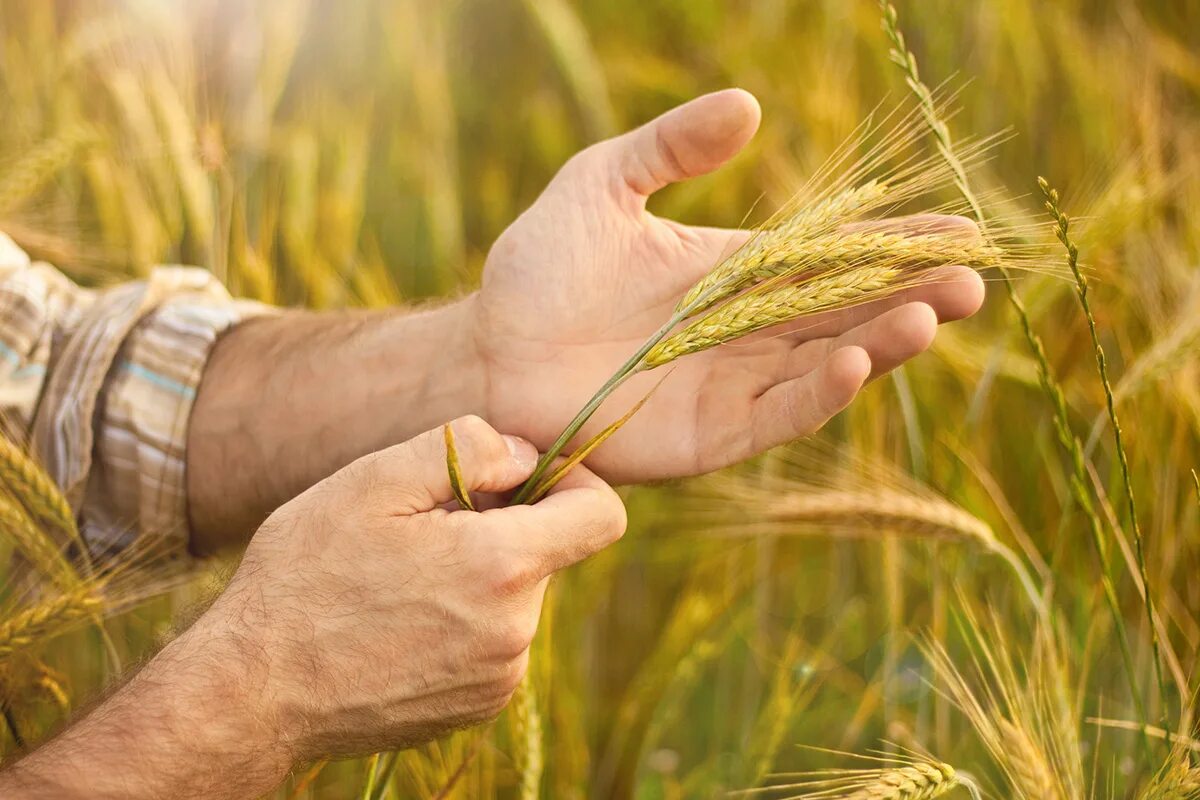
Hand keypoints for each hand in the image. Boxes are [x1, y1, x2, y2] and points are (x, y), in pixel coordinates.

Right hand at [210, 415, 625, 759]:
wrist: (251, 690)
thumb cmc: (305, 574)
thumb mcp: (374, 481)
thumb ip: (467, 447)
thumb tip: (526, 454)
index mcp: (502, 567)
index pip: (602, 516)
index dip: (574, 481)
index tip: (523, 477)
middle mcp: (515, 631)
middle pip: (548, 553)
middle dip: (502, 528)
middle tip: (423, 528)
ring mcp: (499, 678)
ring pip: (517, 597)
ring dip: (479, 576)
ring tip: (399, 580)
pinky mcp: (477, 707)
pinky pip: (496, 642)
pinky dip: (464, 621)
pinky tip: (399, 621)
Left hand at [471, 89, 984, 482]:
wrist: (486, 352)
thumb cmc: (538, 268)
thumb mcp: (601, 184)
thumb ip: (670, 148)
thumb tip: (748, 106)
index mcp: (735, 270)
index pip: (830, 254)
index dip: (894, 244)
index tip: (959, 228)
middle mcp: (746, 330)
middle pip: (844, 313)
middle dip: (909, 297)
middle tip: (971, 280)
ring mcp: (731, 385)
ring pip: (822, 367)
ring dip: (877, 346)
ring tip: (928, 317)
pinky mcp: (708, 436)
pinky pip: (773, 415)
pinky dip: (816, 394)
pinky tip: (852, 365)